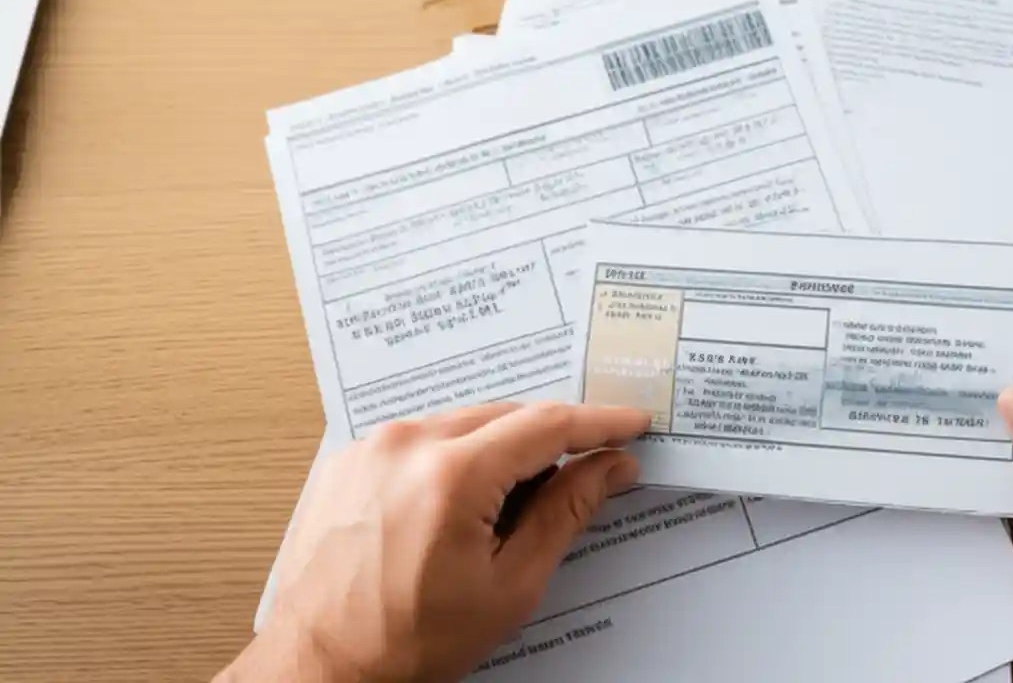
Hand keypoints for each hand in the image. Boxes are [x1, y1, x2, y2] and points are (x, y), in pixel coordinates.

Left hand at [215, 402, 649, 682]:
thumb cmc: (408, 640)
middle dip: (551, 439)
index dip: (598, 422)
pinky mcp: (350, 457)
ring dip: (500, 448)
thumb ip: (565, 513)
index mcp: (451, 475)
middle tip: (584, 473)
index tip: (630, 424)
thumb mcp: (509, 586)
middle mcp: (407, 444)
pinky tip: (461, 503)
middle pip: (507, 415)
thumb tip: (608, 468)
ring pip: (464, 422)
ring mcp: (372, 446)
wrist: (321, 664)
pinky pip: (422, 436)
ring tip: (509, 509)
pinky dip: (455, 454)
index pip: (547, 425)